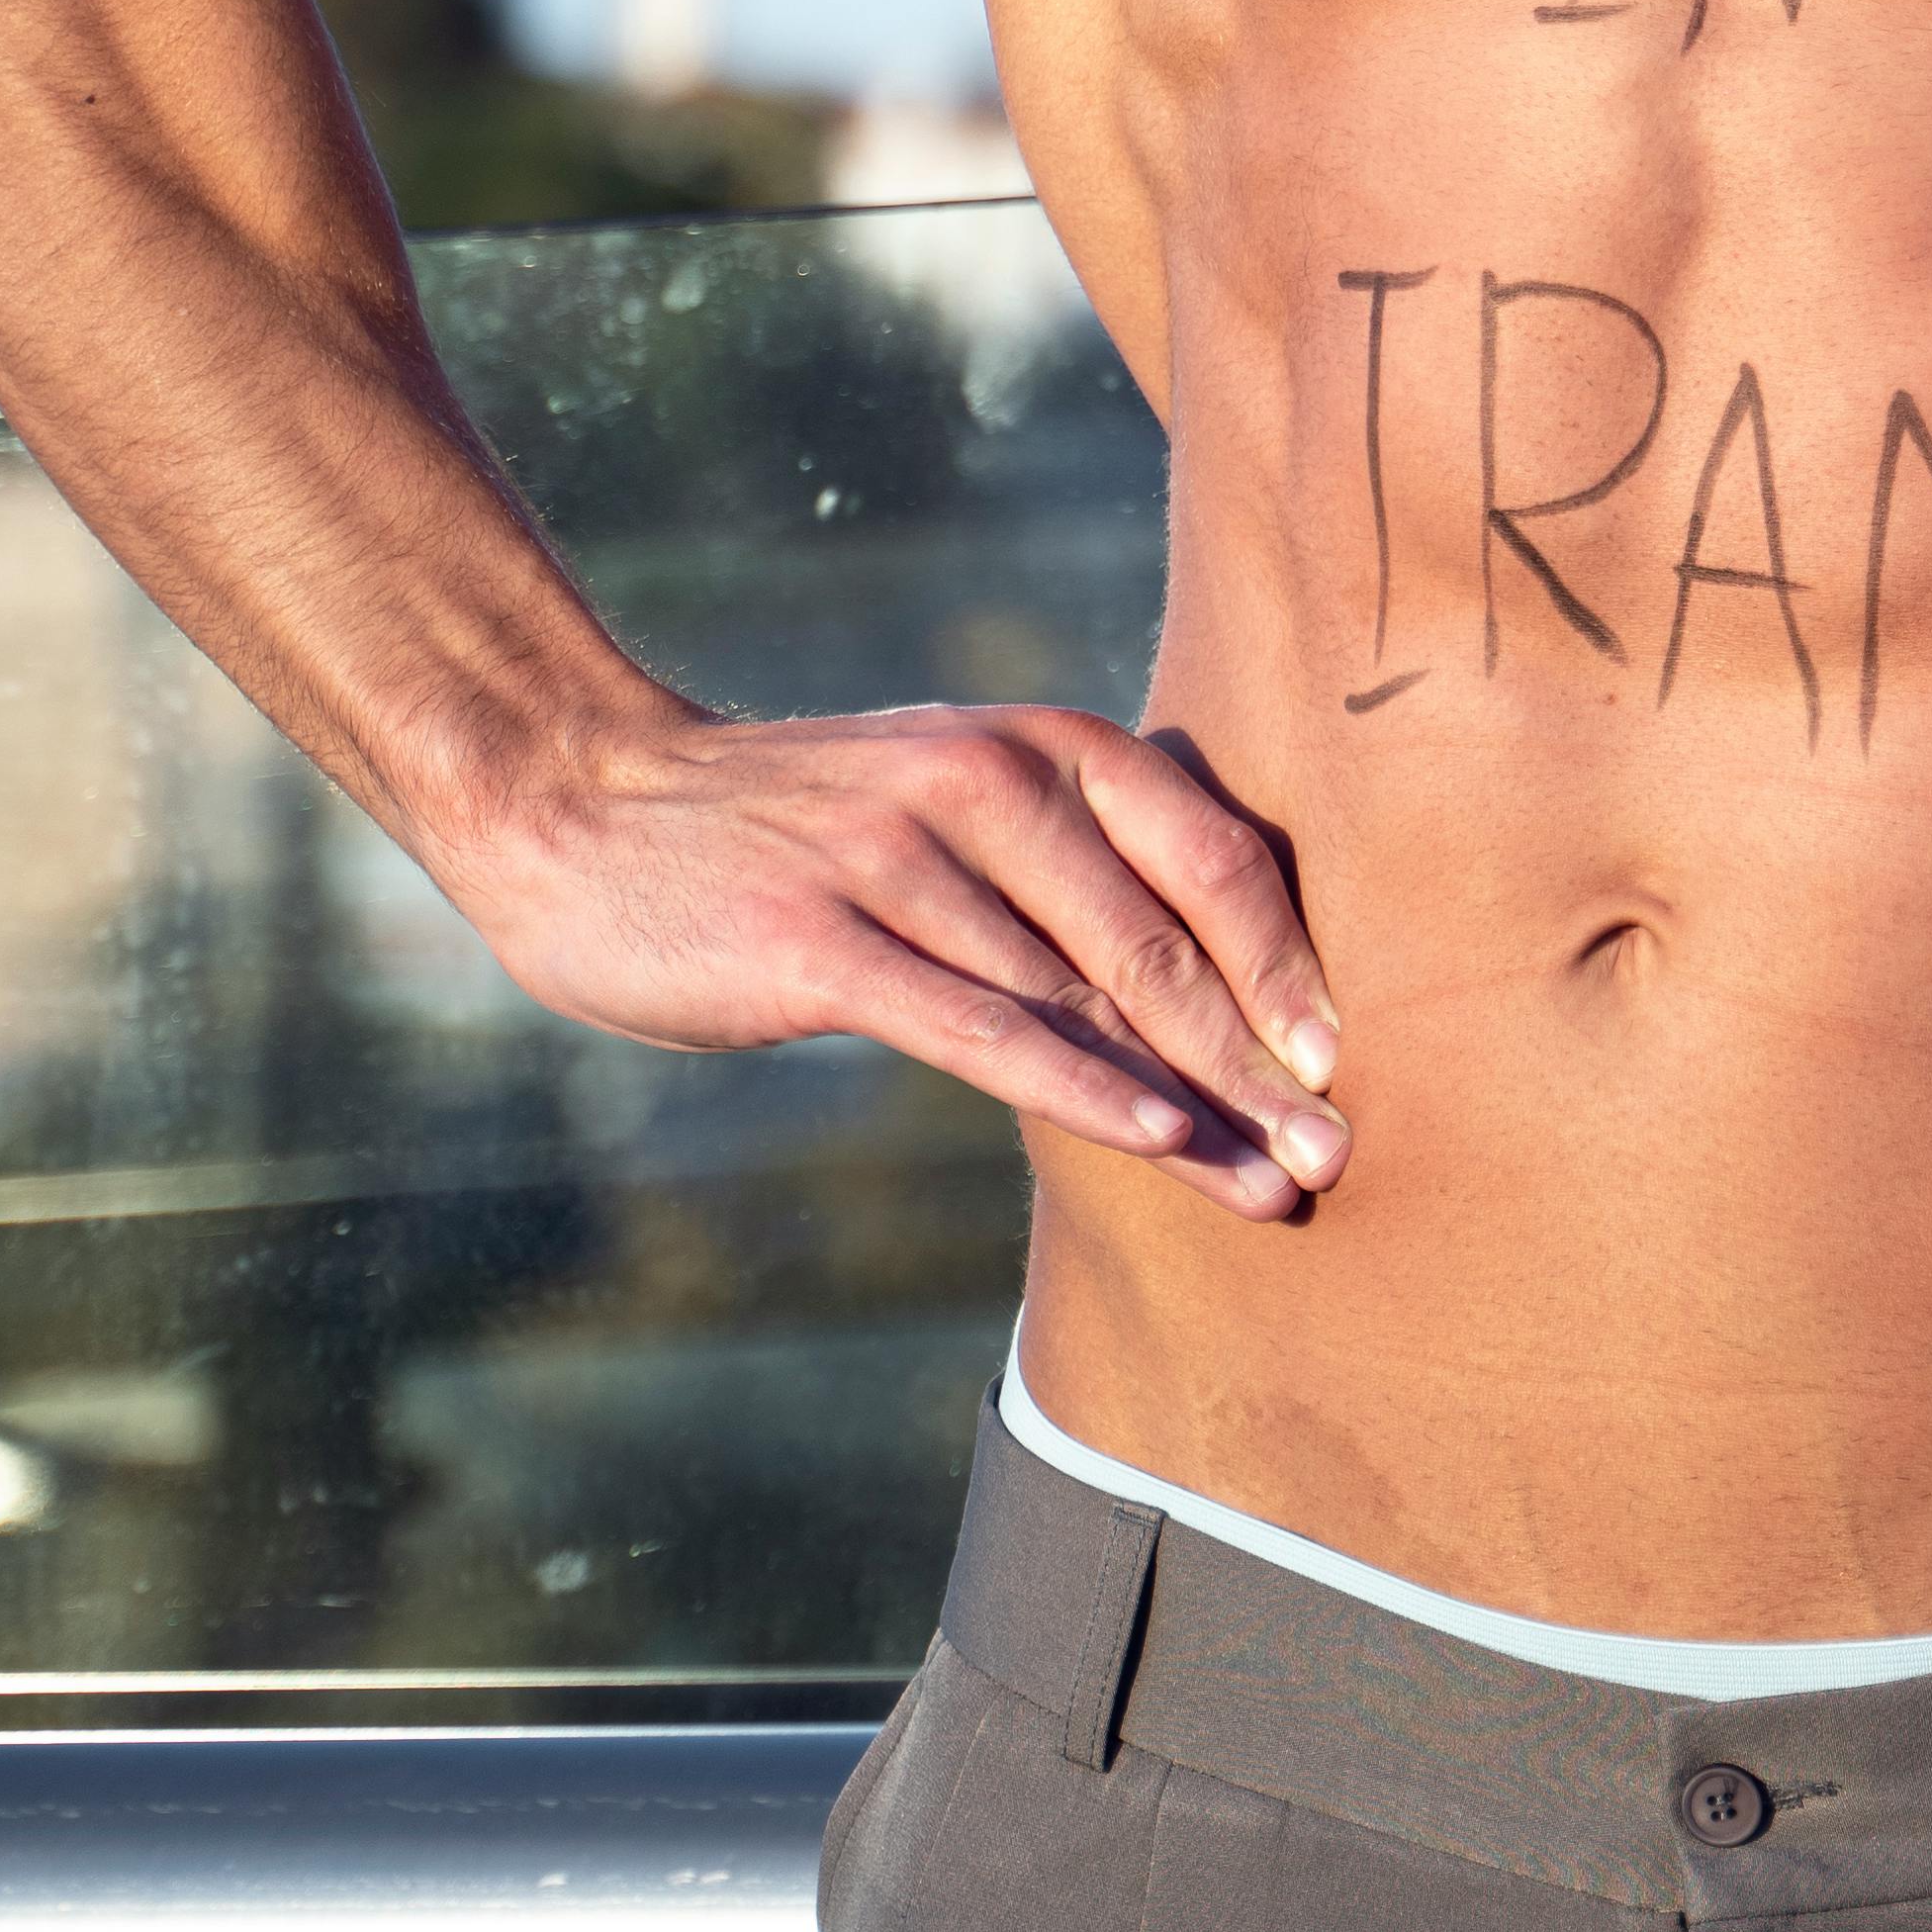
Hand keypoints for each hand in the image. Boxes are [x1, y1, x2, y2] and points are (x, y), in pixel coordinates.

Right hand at [457, 704, 1344, 1213]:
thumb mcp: (944, 807)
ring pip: (1083, 997)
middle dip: (1261, 1059)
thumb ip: (1062, 874)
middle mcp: (985, 785)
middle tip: (1339, 1155)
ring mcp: (899, 859)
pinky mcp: (820, 940)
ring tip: (1271, 1186)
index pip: (1208, 852)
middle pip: (1162, 939)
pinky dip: (1076, 1084)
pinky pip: (977, 1025)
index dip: (1288, 963)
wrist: (585, 801)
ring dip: (1191, 1103)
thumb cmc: (791, 830)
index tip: (1345, 1062)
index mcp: (1037, 745)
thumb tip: (1204, 991)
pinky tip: (1153, 1138)